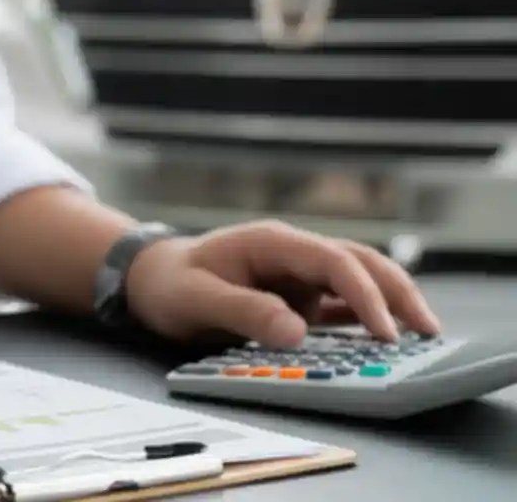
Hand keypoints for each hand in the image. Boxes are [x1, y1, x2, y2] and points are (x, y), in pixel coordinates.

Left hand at [124, 220, 441, 347]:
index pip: (332, 261)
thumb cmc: (169, 283)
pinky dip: (365, 316)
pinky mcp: (296, 296)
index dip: (364, 293)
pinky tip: (385, 336)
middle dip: (395, 292)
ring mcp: (297, 274)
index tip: (384, 330)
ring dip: (389, 301)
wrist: (151, 279)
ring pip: (356, 280)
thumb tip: (296, 332)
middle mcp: (292, 253)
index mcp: (271, 242)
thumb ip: (244, 311)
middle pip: (357, 264)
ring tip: (422, 333)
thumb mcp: (197, 298)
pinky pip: (339, 303)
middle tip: (427, 330)